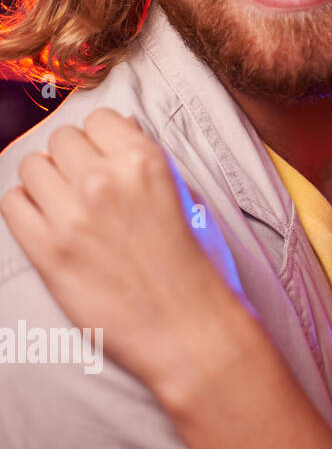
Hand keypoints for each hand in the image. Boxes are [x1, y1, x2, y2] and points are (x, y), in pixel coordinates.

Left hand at [0, 108, 251, 394]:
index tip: (105, 157)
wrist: (190, 329)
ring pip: (32, 167)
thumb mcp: (189, 200)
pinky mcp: (49, 252)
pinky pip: (13, 204)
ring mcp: (73, 216)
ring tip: (66, 206)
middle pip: (61, 140)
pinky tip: (49, 225)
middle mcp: (106, 181)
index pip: (100, 119)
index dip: (101, 139)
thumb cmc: (197, 268)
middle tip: (86, 186)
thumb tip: (121, 134)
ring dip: (46, 182)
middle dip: (72, 159)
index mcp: (146, 163)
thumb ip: (150, 165)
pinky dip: (26, 210)